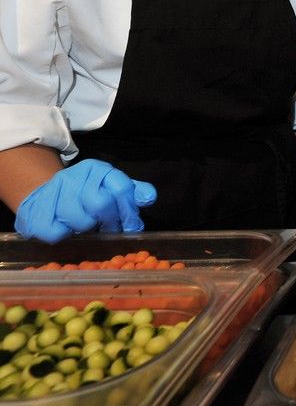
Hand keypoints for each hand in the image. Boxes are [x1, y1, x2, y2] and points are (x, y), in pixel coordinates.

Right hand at [15, 159, 154, 243]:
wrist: (44, 193)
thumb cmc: (85, 193)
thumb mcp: (111, 186)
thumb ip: (132, 191)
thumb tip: (149, 197)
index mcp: (97, 168)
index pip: (121, 188)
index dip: (130, 211)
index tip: (132, 227)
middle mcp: (75, 176)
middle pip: (101, 204)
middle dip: (110, 222)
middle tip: (111, 230)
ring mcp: (54, 192)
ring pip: (80, 220)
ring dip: (87, 229)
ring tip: (87, 227)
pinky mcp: (36, 210)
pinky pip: (56, 233)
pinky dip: (64, 236)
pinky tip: (66, 229)